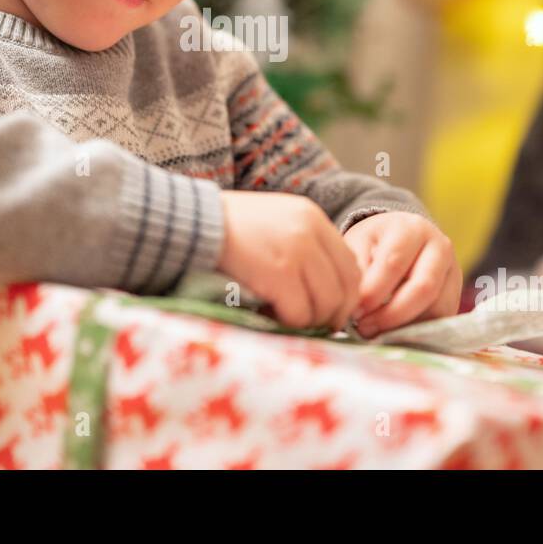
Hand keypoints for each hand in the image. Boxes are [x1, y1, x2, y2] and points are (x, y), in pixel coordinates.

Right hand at [216, 190, 361, 331]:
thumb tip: (322, 288)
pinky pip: (298, 314)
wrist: (192, 221)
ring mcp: (298, 253)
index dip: (345, 295)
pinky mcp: (279, 274)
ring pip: (326, 304)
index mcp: (313, 218)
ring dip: (308, 320)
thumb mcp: (275, 222)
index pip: (350, 265)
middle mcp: (311, 232)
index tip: (329, 311)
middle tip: (312, 326)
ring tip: (284, 318)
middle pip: (345, 288)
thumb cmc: (227, 226)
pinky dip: (287, 323)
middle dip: (332, 314)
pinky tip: (268, 314)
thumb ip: (303, 245)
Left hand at [344, 211, 460, 337]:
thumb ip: (357, 270)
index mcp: (412, 229)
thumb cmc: (375, 243)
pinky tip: (392, 332)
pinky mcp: (456, 295)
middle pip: (424, 288)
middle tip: (364, 327)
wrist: (401, 239)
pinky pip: (441, 320)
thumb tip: (356, 304)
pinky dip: (416, 331)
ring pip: (436, 309)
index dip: (374, 291)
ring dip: (404, 327)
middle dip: (392, 315)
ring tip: (374, 331)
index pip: (395, 263)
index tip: (355, 311)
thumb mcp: (358, 244)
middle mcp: (440, 248)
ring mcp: (453, 272)